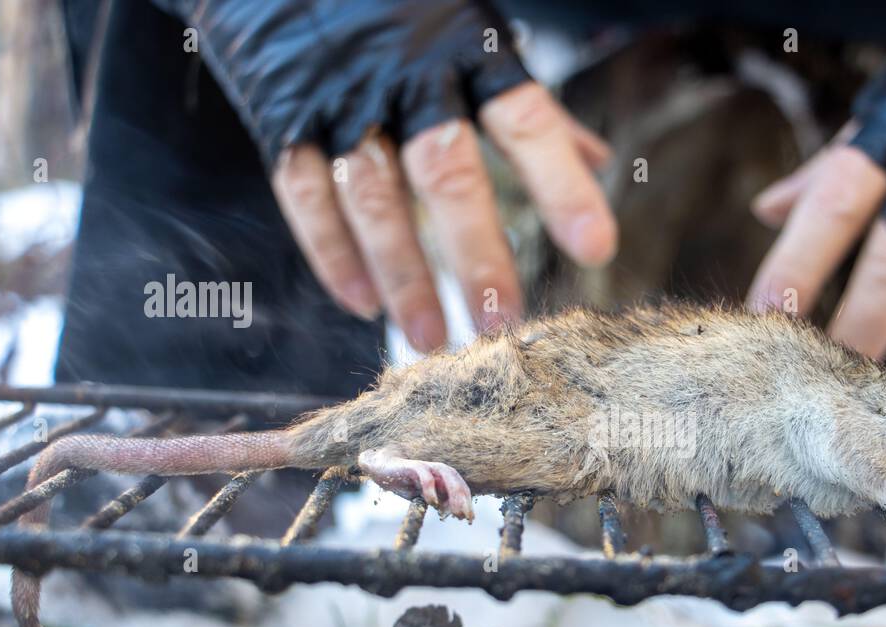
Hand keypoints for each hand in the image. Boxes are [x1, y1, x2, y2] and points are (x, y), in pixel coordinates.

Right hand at [154, 0, 615, 349]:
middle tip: (500, 318)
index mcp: (471, 53)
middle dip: (475, 251)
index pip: (528, 123)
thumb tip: (598, 160)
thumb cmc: (402, 3)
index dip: (562, 188)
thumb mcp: (477, 34)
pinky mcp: (287, 116)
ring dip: (402, 274)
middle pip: (446, 172)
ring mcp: (343, 98)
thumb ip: (534, 105)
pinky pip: (306, 192)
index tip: (595, 248)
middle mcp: (409, 77)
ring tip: (430, 335)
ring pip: (372, 195)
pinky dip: (333, 253)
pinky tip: (362, 302)